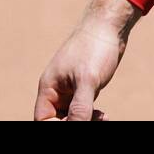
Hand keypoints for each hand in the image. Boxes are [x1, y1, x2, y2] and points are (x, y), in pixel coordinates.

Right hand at [34, 0, 138, 120]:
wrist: (109, 26)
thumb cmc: (95, 48)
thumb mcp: (88, 80)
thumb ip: (80, 106)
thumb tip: (75, 126)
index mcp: (49, 88)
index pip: (43, 119)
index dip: (57, 126)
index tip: (76, 123)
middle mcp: (56, 90)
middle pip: (58, 119)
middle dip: (73, 124)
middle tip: (95, 121)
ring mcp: (70, 88)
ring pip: (72, 116)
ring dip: (85, 121)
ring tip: (103, 118)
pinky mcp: (84, 86)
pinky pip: (83, 108)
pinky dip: (91, 115)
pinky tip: (104, 115)